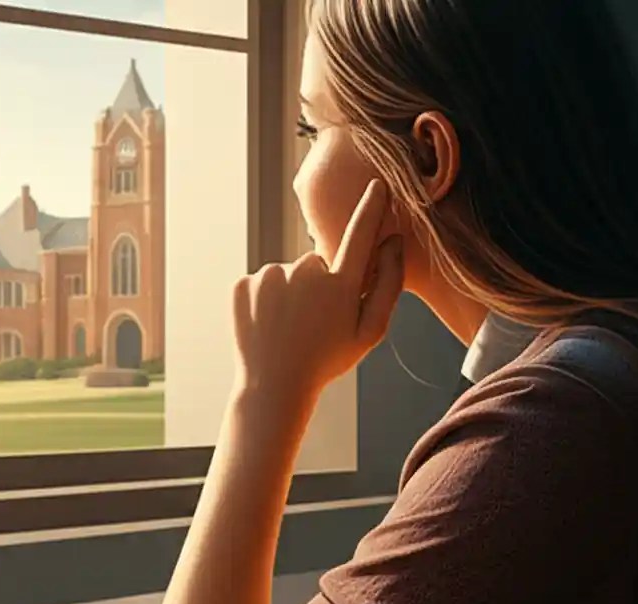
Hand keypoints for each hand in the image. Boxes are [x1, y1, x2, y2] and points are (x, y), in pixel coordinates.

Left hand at [230, 179, 405, 403]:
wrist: (272, 384)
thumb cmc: (326, 360)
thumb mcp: (370, 331)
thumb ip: (389, 284)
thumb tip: (394, 242)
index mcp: (340, 285)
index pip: (360, 235)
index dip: (371, 209)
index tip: (378, 185)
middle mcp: (304, 273)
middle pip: (317, 263)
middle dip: (319, 284)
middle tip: (313, 321)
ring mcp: (269, 277)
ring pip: (287, 274)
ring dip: (290, 293)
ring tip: (289, 326)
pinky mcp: (242, 285)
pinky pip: (261, 282)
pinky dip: (264, 299)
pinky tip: (268, 324)